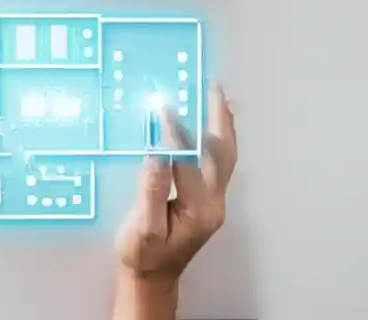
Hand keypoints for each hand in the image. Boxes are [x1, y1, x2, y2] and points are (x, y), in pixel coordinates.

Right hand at [113, 87, 237, 314]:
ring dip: (223, 126)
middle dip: (218, 120)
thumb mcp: (141, 229)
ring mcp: (214, 201)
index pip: (188, 162)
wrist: (151, 278)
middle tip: (212, 88)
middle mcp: (213, 203)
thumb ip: (151, 192)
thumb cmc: (143, 256)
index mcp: (197, 210)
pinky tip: (212, 125)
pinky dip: (218, 139)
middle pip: (222, 154)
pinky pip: (219, 163)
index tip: (164, 106)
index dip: (176, 133)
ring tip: (218, 98)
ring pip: (225, 157)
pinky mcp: (207, 199)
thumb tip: (157, 154)